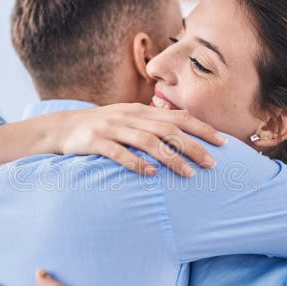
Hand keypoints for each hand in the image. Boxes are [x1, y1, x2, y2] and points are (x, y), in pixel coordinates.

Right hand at [53, 103, 226, 176]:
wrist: (63, 128)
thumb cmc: (102, 126)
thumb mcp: (129, 118)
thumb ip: (153, 121)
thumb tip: (185, 124)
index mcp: (141, 111)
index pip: (178, 117)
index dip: (202, 128)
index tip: (223, 142)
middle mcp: (130, 117)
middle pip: (168, 130)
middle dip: (193, 146)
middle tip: (212, 164)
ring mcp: (113, 129)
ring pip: (148, 142)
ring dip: (171, 158)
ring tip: (188, 174)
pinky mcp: (96, 142)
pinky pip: (119, 153)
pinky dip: (136, 163)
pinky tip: (150, 174)